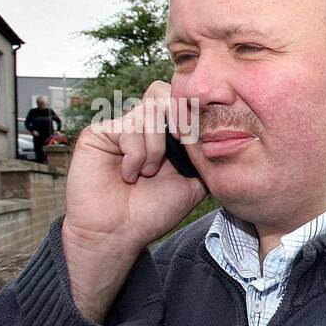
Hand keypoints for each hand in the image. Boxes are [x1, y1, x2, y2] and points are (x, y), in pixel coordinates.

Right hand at [61, 81, 206, 320]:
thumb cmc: (152, 212)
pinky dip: (136, 155)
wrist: (117, 233)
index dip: (193, 111)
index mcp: (164, 134)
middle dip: (177, 118)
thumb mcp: (193, 184)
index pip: (180, 100)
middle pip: (162, 92)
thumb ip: (204, 158)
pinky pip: (127, 127)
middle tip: (179, 145)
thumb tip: (225, 134)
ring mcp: (120, 126)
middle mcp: (141, 125)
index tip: (198, 137)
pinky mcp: (99, 132)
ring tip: (148, 173)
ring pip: (149, 111)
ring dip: (156, 147)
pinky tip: (130, 175)